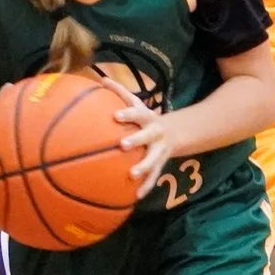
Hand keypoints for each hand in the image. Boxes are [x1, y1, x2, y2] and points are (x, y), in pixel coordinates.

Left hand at [100, 75, 175, 194]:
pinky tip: (136, 197)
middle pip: (147, 136)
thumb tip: (100, 78)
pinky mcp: (161, 165)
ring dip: (144, 167)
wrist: (175, 132)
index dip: (127, 113)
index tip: (115, 115)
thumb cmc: (145, 117)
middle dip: (136, 140)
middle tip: (122, 145)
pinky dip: (146, 186)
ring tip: (132, 175)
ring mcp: (159, 150)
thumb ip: (119, 91)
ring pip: (153, 159)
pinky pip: (154, 177)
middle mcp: (155, 133)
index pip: (137, 112)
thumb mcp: (137, 102)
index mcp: (147, 117)